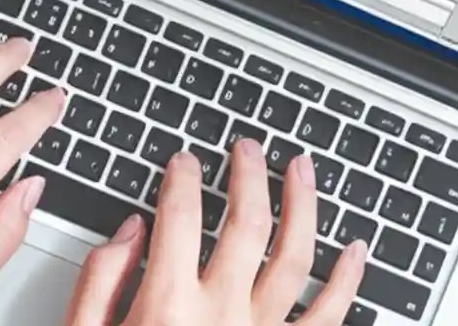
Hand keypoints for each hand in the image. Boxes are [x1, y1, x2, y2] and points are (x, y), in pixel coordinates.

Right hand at [65, 141, 367, 325]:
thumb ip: (101, 281)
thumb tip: (131, 230)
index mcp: (166, 307)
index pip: (179, 215)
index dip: (182, 177)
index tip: (184, 162)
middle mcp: (222, 316)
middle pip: (248, 224)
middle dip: (249, 174)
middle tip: (248, 148)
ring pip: (298, 258)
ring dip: (304, 205)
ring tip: (302, 169)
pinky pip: (331, 317)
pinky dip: (350, 280)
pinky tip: (356, 250)